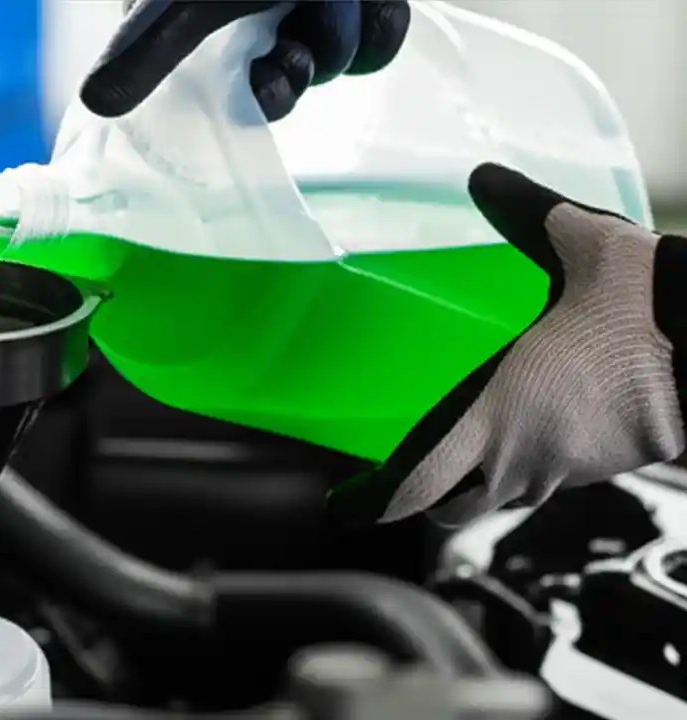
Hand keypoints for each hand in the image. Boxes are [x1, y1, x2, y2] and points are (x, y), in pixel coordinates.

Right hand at [80, 1, 410, 119]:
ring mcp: (317, 11)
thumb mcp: (180, 0)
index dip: (270, 96)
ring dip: (343, 19)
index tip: (274, 75)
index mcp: (215, 29)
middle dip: (311, 52)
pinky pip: (385, 35)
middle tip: (301, 29)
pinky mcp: (363, 4)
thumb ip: (144, 48)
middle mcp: (265, 24)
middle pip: (305, 76)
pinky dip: (381, 16)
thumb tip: (94, 102)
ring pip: (348, 55)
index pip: (251, 97)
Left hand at [328, 163, 686, 526]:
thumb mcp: (577, 241)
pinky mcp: (605, 466)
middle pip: (452, 507)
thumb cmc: (650, 300)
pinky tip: (536, 428)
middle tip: (408, 474)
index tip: (348, 507)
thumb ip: (523, 212)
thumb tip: (484, 176)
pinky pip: (548, 481)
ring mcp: (566, 469)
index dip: (375, 504)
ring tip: (465, 452)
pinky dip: (527, 468)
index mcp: (498, 414)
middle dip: (426, 496)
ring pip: (503, 498)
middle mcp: (524, 455)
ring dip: (478, 484)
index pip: (418, 485)